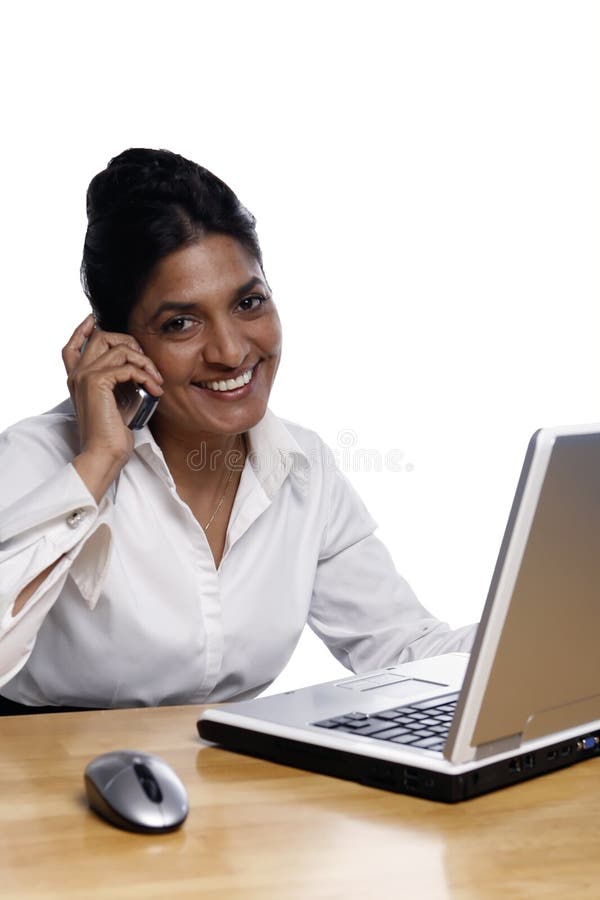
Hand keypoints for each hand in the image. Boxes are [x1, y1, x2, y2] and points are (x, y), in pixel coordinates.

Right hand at [62, 314, 163, 465]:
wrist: (105, 452)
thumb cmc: (114, 432)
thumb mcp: (118, 399)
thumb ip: (120, 379)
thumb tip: (137, 363)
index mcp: (77, 378)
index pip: (72, 346)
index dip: (82, 329)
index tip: (93, 318)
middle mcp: (77, 374)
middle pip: (100, 336)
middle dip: (129, 342)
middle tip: (147, 363)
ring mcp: (85, 376)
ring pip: (119, 349)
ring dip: (145, 362)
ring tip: (157, 380)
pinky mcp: (97, 382)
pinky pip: (128, 367)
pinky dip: (146, 376)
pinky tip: (155, 389)